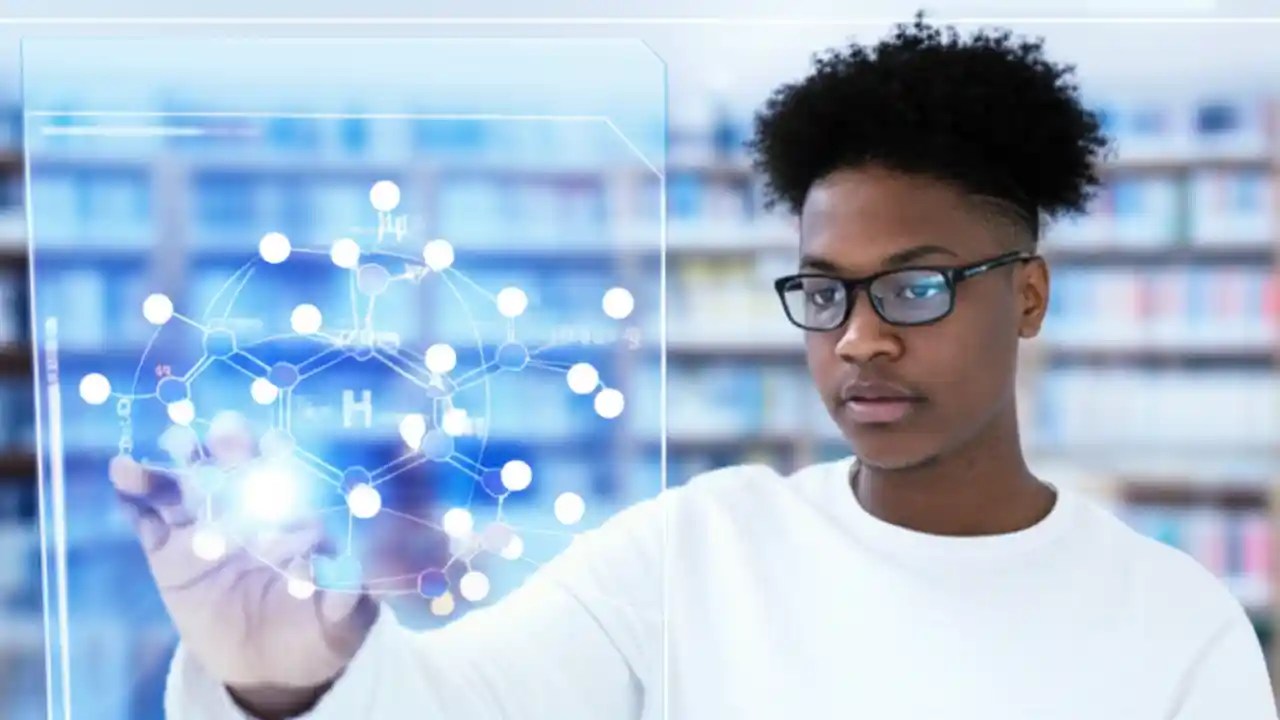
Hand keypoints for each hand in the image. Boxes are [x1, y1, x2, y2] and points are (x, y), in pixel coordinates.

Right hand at [109, 413, 378, 711]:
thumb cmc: (317, 629)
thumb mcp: (340, 622)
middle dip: (233, 446)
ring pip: (188, 485)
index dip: (282, 457)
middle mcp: (249, 507)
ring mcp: (205, 526)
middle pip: (237, 466)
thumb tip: (348, 577)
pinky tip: (124, 474)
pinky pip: (148, 520)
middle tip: (226, 434)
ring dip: (178, 462)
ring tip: (174, 444)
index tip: (276, 447)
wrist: (269, 665)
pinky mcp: (167, 553)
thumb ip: (344, 600)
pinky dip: (135, 497)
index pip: (291, 476)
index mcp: (296, 513)